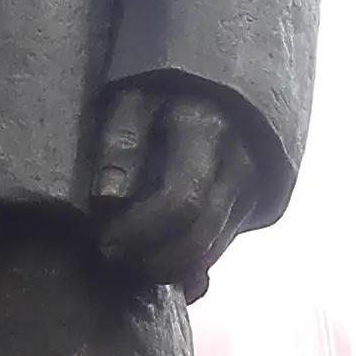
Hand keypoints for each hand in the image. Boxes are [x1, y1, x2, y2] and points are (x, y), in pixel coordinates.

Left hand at [86, 80, 278, 293]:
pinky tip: (156, 262)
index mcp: (207, 130)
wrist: (222, 86)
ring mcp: (250, 189)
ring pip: (212, 251)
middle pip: (199, 236)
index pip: (180, 200)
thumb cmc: (163, 92)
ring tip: (130, 259)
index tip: (105, 241)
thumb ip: (120, 143)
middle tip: (114, 258)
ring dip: (167, 269)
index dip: (140, 231)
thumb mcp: (133, 99)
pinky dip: (187, 268)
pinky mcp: (249, 208)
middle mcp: (238, 164)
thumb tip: (108, 200)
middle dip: (152, 260)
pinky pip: (218, 251)